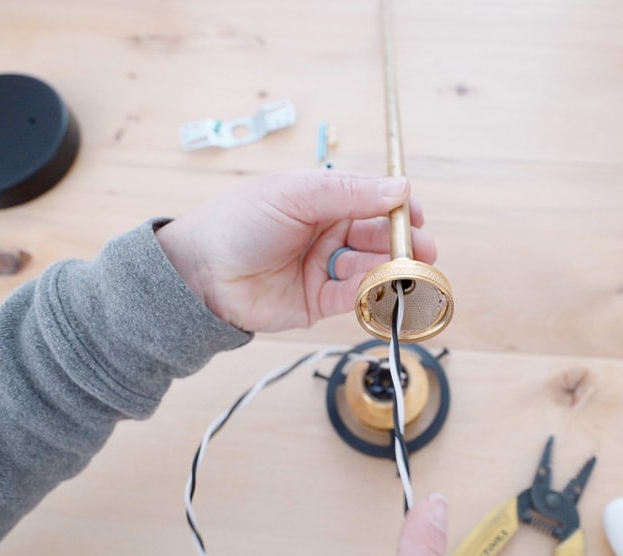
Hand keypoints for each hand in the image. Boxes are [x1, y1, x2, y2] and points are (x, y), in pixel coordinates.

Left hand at [154, 170, 436, 332]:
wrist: (200, 273)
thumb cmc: (240, 222)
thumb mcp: (295, 194)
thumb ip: (348, 192)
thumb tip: (401, 187)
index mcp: (323, 199)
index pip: (374, 200)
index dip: (399, 207)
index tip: (417, 214)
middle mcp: (329, 232)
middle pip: (380, 235)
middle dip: (404, 242)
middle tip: (423, 250)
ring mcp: (326, 267)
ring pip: (373, 267)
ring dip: (392, 269)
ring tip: (406, 272)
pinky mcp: (319, 302)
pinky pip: (355, 297)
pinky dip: (371, 292)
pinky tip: (381, 288)